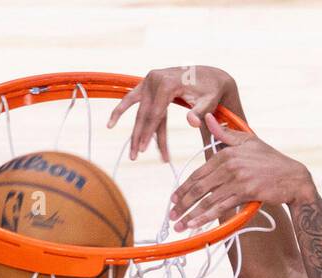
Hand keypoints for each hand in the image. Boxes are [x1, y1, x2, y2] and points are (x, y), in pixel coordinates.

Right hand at [107, 65, 237, 161]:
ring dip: (134, 132)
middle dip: (140, 137)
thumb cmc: (210, 90)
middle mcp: (154, 79)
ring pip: (138, 111)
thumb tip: (191, 123)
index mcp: (167, 83)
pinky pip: (131, 99)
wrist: (209, 75)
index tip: (145, 150)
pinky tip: (111, 124)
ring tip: (131, 151)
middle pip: (144, 114)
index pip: (155, 114)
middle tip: (135, 157)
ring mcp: (148, 80)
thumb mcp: (209, 101)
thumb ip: (200, 112)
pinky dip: (120, 110)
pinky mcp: (146, 83)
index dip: (149, 133)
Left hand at [169, 115, 311, 230]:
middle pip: (198, 188)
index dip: (183, 189)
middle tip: (171, 216)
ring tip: (179, 226)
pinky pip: (221, 207)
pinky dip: (207, 218)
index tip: (174, 200)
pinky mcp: (246, 192)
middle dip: (182, 204)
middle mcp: (229, 165)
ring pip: (207, 200)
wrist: (295, 178)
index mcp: (226, 153)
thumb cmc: (272, 161)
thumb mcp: (248, 141)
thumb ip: (225, 134)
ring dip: (191, 215)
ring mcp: (237, 179)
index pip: (198, 173)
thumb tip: (207, 118)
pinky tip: (197, 226)